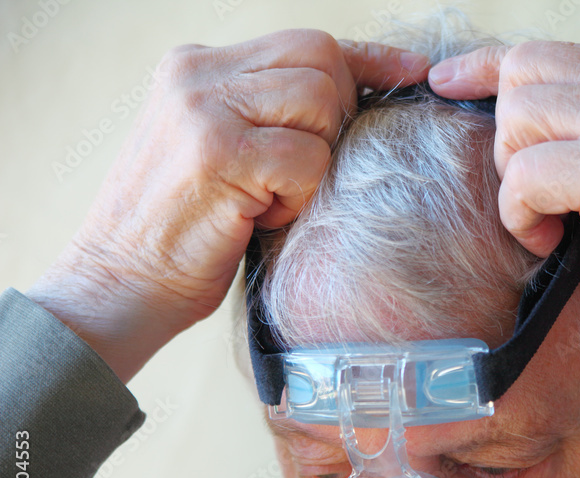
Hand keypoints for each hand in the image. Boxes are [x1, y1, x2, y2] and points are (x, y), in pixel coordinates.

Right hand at [28, 31, 429, 381]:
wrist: (120, 284)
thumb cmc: (183, 231)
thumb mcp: (223, 151)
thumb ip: (269, 113)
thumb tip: (357, 99)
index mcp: (196, 67)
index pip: (305, 43)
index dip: (368, 61)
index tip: (411, 72)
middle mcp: (196, 73)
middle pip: (320, 58)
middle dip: (337, 117)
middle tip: (302, 171)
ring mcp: (203, 107)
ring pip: (320, 100)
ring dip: (314, 160)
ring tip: (269, 196)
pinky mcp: (219, 150)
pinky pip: (309, 157)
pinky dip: (298, 196)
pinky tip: (258, 216)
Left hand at [428, 42, 579, 361]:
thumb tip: (562, 151)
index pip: (551, 51)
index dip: (488, 65)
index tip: (451, 80)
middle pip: (522, 74)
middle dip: (506, 137)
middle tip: (529, 188)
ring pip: (518, 120)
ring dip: (515, 180)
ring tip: (547, 222)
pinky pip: (528, 177)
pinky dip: (522, 215)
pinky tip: (550, 241)